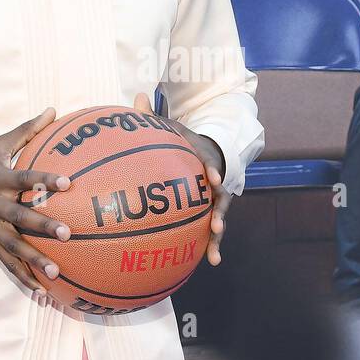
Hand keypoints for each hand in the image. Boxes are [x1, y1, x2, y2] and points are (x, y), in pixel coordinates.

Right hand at [0, 107, 71, 291]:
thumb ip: (26, 131)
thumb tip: (52, 109)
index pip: (25, 178)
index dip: (45, 179)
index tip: (68, 182)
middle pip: (20, 216)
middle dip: (42, 226)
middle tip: (67, 233)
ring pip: (13, 245)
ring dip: (34, 260)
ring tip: (55, 273)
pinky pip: (6, 262)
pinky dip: (23, 277)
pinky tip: (42, 291)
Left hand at [133, 92, 231, 265]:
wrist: (210, 151)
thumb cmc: (183, 141)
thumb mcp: (170, 127)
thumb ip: (153, 117)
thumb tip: (137, 96)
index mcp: (204, 159)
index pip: (211, 164)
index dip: (213, 170)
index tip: (214, 179)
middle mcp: (215, 181)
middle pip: (221, 198)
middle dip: (220, 211)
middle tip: (217, 223)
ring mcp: (215, 199)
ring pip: (220, 218)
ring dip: (218, 236)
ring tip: (214, 253)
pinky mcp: (211, 213)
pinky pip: (211, 232)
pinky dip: (213, 246)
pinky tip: (213, 263)